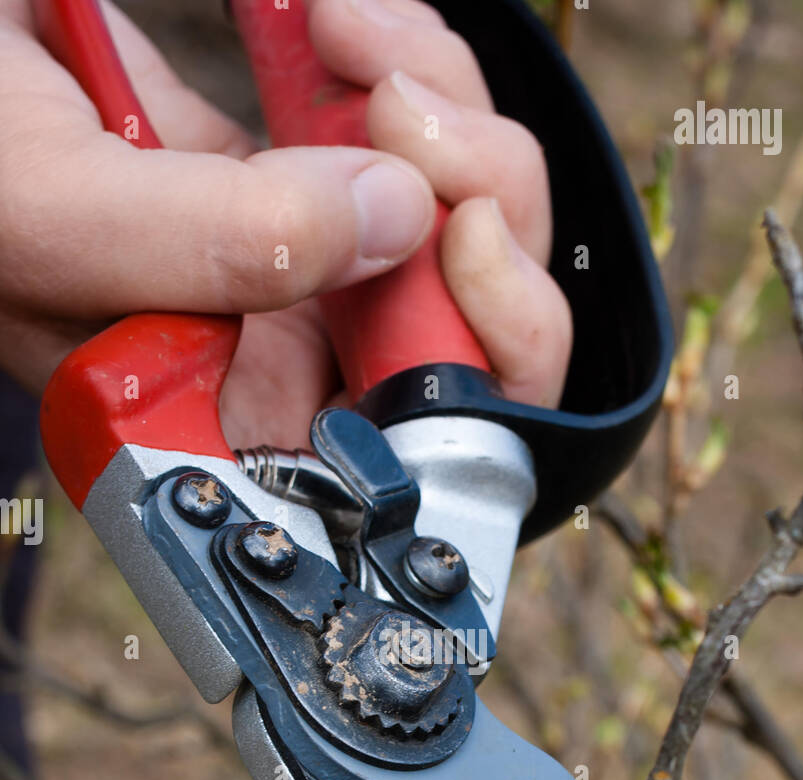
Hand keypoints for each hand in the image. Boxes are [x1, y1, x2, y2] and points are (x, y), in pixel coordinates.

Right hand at [0, 0, 570, 450]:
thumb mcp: (59, 212)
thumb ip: (223, 243)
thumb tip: (394, 221)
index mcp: (215, 413)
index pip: (390, 445)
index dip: (468, 363)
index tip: (461, 242)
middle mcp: (264, 350)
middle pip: (450, 325)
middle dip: (473, 207)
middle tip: (406, 113)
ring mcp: (281, 259)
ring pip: (441, 218)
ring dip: (436, 112)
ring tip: (348, 36)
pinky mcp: (280, 171)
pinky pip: (396, 140)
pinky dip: (400, 66)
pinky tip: (341, 25)